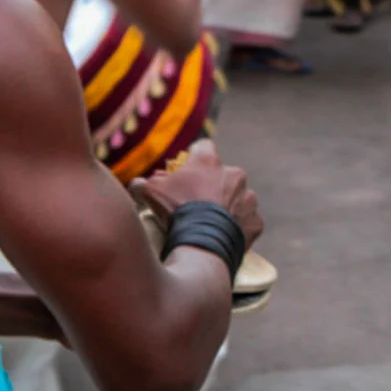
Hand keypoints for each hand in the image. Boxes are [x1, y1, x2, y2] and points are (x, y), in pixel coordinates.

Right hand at [132, 140, 263, 246]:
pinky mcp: (255, 221)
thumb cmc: (176, 212)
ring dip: (228, 206)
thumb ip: (143, 183)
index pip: (203, 146)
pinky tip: (223, 235)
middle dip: (212, 185)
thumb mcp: (151, 193)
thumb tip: (135, 184)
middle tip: (198, 202)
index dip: (194, 156)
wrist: (201, 244)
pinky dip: (238, 227)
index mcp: (209, 161)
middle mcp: (233, 175)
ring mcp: (248, 198)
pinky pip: (247, 221)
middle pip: (223, 174)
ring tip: (212, 222)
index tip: (187, 167)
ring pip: (238, 198)